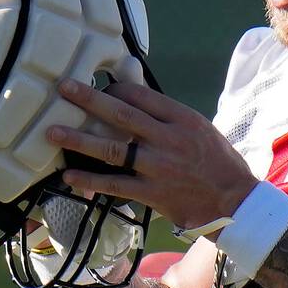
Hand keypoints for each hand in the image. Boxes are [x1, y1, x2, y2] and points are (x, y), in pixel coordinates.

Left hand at [46, 79, 257, 230]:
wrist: (235, 202)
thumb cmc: (219, 163)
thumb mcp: (201, 129)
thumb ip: (170, 117)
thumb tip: (137, 102)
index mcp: (182, 119)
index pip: (142, 95)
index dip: (116, 88)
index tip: (99, 85)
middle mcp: (168, 139)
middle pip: (121, 115)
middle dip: (89, 100)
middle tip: (62, 89)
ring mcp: (158, 166)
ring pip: (112, 148)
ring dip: (79, 139)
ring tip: (53, 132)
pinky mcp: (152, 193)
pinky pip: (115, 184)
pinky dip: (90, 179)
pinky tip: (69, 175)